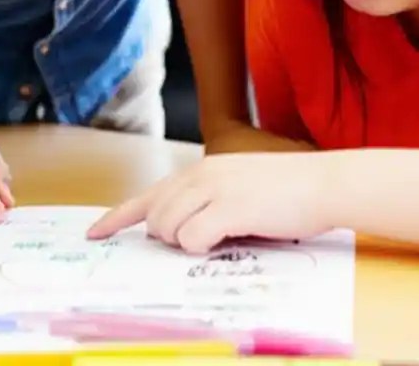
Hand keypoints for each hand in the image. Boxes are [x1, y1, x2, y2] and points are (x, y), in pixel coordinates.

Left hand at [86, 152, 331, 252]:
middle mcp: (200, 175)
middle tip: (200, 239)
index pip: (147, 196)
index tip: (94, 233)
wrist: (324, 183)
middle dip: (166, 238)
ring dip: (185, 242)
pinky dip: (201, 247)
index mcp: (199, 171)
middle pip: (154, 216)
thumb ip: (206, 200)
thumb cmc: (286, 191)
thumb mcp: (237, 186)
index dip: (116, 217)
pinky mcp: (230, 208)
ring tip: (217, 237)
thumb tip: (180, 231)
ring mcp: (214, 190)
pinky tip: (224, 238)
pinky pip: (193, 238)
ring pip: (168, 228)